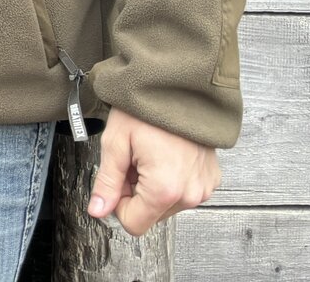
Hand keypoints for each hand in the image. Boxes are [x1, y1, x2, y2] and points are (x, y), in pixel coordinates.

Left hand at [88, 107, 220, 235]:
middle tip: (133, 159)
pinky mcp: (211, 178)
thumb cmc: (147, 109)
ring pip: (167, 204)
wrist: (180, 85)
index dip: (118, 203)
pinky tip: (166, 153)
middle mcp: (190, 194)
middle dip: (136, 191)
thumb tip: (98, 210)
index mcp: (165, 189)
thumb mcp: (116, 142)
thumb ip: (107, 182)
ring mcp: (204, 187)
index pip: (133, 224)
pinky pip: (184, 191)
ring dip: (153, 185)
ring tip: (150, 153)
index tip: (117, 178)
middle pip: (150, 214)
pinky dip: (171, 178)